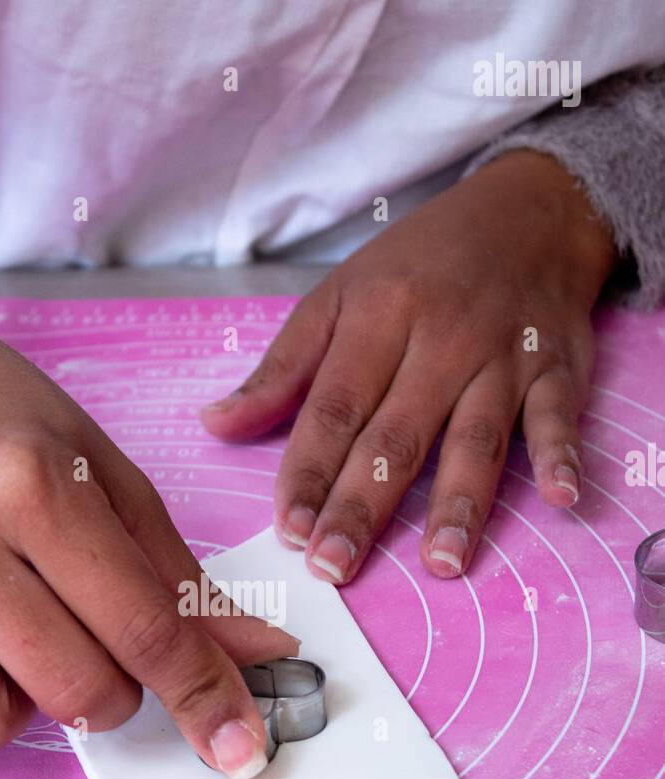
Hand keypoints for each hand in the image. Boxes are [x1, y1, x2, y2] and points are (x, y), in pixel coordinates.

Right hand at [0, 192, 295, 775]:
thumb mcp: (99, 468)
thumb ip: (176, 570)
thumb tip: (257, 652)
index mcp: (31, 489)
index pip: (144, 629)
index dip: (204, 696)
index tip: (239, 746)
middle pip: (74, 694)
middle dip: (112, 691)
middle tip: (88, 636)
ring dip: (17, 709)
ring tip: (4, 642)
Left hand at [200, 150, 615, 581]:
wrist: (526, 211)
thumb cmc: (419, 265)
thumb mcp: (338, 296)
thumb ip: (282, 370)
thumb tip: (215, 424)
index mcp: (375, 317)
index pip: (334, 409)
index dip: (308, 472)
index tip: (288, 530)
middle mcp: (439, 340)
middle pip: (395, 437)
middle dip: (362, 506)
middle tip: (334, 567)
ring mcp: (501, 358)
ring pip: (475, 438)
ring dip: (457, 502)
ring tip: (439, 563)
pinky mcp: (556, 369)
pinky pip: (557, 417)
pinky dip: (562, 454)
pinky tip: (559, 497)